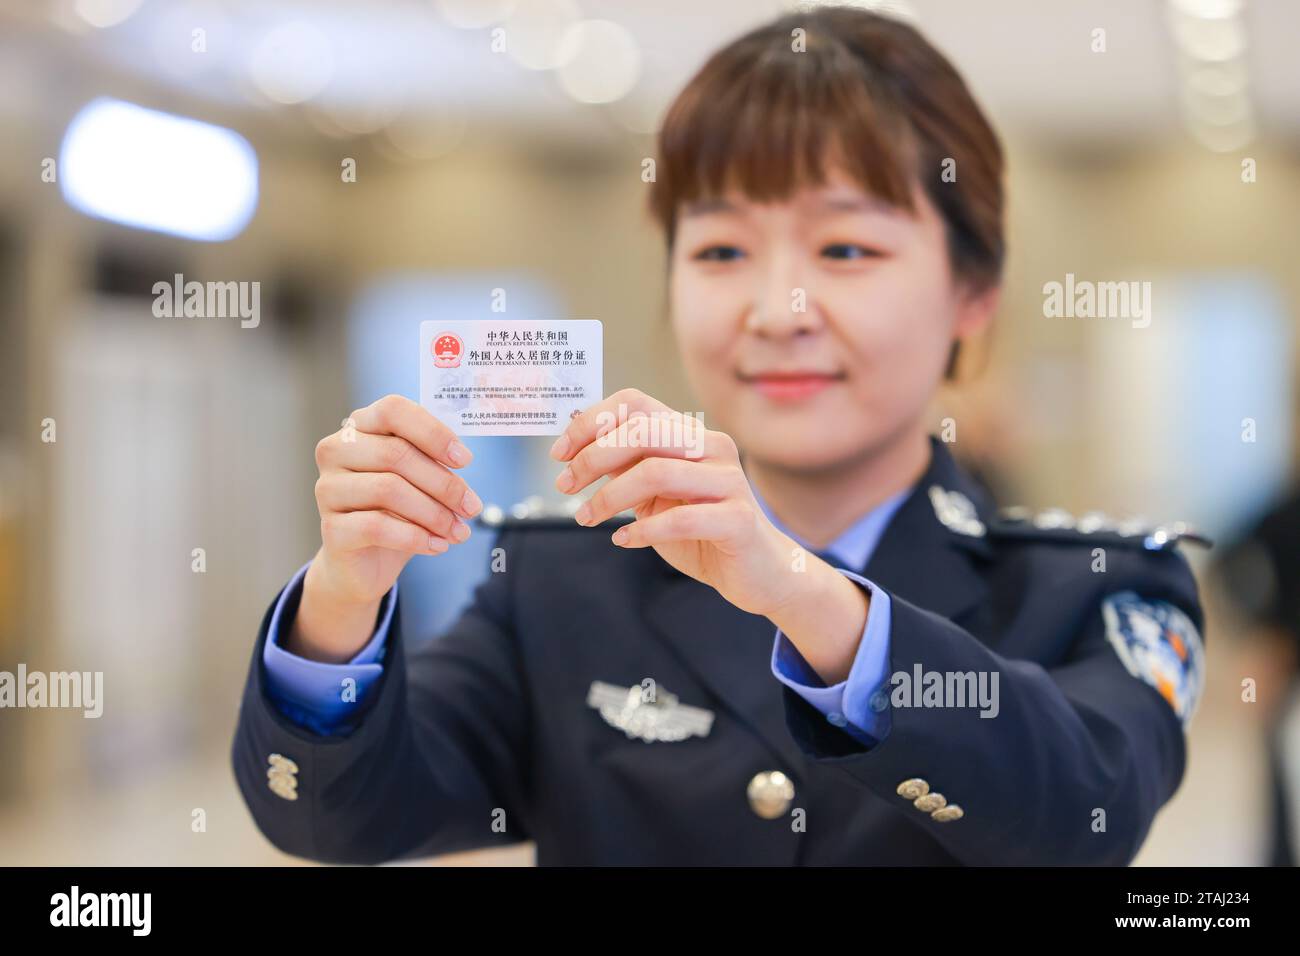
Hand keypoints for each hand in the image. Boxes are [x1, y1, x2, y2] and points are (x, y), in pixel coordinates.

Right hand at [294, 395, 481, 660]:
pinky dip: (415, 537)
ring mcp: (327, 489)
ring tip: (458, 531)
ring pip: (388, 490)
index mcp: (359, 428)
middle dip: (444, 483)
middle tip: (471, 507)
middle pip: (395, 454)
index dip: (432, 432)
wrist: (366, 564)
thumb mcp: (418, 480)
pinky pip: (377, 527)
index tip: (464, 460)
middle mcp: (336, 452)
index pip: (392, 410)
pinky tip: (437, 546)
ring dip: (434, 513)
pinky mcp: (331, 529)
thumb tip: (461, 458)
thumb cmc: (396, 513)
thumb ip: (434, 461)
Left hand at [549, 388, 806, 617]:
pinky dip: (642, 530)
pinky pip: (681, 518)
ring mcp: (730, 481)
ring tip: (587, 518)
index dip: (591, 423)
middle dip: (593, 459)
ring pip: (656, 472)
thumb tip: (573, 437)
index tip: (559, 454)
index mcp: (691, 434)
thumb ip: (624, 466)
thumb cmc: (700, 530)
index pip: (635, 403)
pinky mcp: (738, 519)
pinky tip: (623, 539)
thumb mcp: (654, 493)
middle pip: (641, 432)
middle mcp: (713, 448)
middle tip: (567, 488)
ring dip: (609, 497)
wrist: (756, 572)